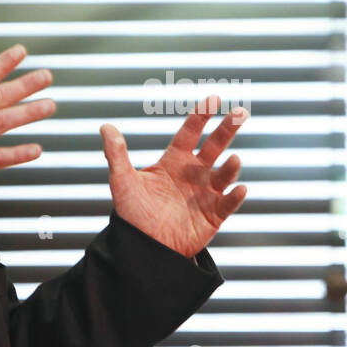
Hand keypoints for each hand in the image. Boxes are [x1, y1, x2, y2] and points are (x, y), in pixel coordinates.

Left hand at [100, 94, 247, 257]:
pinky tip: (240, 189)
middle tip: (241, 112)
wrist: (144, 248)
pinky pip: (228, 203)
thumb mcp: (122, 182)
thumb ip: (116, 155)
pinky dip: (235, 196)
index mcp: (175, 160)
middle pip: (215, 145)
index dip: (201, 115)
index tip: (214, 99)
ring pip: (224, 174)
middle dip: (228, 129)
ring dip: (231, 166)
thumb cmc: (133, 214)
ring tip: (234, 160)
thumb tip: (105, 126)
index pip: (191, 132)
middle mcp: (194, 173)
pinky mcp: (214, 215)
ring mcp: (206, 193)